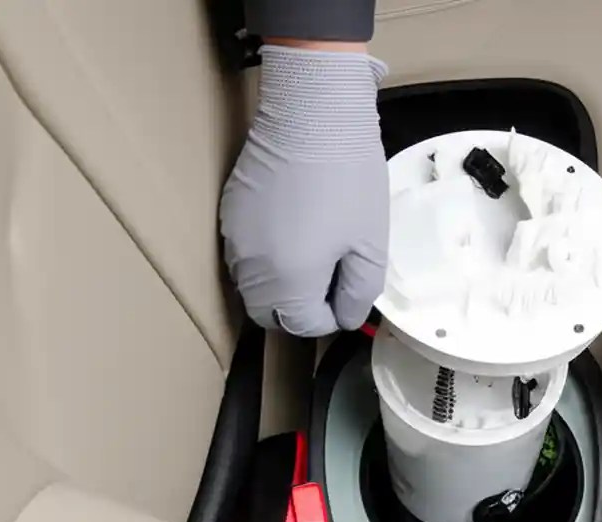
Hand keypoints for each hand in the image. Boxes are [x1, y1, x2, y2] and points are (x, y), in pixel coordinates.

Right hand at [220, 44, 387, 335]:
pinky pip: (244, 253)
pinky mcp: (230, 212)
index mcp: (289, 281)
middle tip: (329, 284)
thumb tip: (345, 316)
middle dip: (299, 309)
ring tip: (314, 254)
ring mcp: (235, 238)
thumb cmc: (349, 178)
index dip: (329, 318)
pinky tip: (294, 229)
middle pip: (269, 313)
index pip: (302, 326)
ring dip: (280, 285)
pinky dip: (266, 257)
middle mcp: (252, 267)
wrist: (313, 115)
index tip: (346, 296)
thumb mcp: (371, 244)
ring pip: (252, 286)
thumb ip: (359, 292)